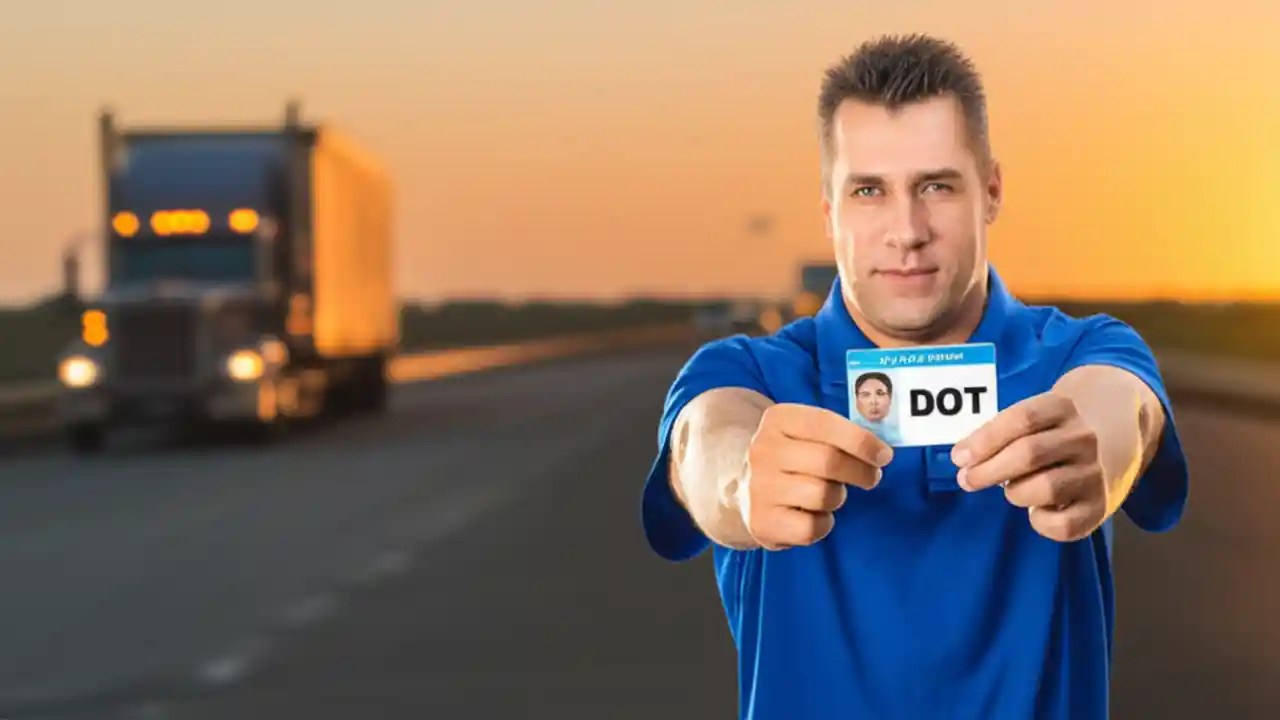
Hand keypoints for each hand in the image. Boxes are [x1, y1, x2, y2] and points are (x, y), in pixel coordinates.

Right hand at [735, 403, 893, 550]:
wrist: (744, 487)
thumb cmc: (791, 457)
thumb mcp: (805, 432)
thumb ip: (839, 434)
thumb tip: (880, 451)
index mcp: (777, 420)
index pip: (825, 423)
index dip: (861, 440)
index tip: (883, 455)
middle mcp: (763, 451)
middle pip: (828, 461)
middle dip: (860, 471)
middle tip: (871, 477)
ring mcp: (759, 488)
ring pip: (823, 495)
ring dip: (837, 497)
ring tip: (829, 494)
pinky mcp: (762, 522)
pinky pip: (811, 528)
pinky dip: (823, 524)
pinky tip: (814, 515)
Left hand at [951, 392, 1107, 542]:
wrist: (1120, 427)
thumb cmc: (1060, 425)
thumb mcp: (1041, 411)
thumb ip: (1005, 430)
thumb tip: (964, 457)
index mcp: (1063, 407)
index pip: (1021, 419)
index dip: (985, 440)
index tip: (959, 457)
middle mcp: (1084, 438)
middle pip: (1029, 454)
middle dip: (988, 471)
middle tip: (967, 479)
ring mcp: (1095, 472)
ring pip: (1046, 488)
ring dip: (1016, 492)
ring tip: (1012, 489)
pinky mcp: (1101, 505)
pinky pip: (1065, 525)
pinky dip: (1041, 522)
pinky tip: (1035, 511)